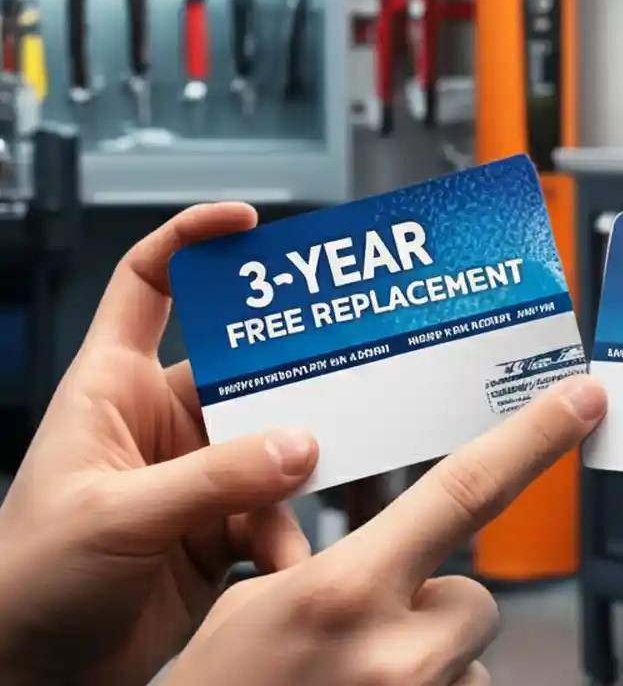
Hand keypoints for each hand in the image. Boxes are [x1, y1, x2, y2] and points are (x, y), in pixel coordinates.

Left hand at [0, 204, 320, 684]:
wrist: (32, 674)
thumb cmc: (27, 581)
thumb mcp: (117, 517)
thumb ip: (213, 479)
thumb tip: (298, 447)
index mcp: (110, 389)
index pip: (146, 285)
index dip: (191, 241)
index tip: (248, 224)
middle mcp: (159, 424)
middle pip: (242, 374)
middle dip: (291, 384)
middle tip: (346, 383)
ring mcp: (194, 477)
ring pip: (272, 450)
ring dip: (295, 479)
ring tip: (311, 507)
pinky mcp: (218, 529)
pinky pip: (275, 514)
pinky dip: (291, 537)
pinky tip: (291, 564)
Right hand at [165, 373, 606, 684]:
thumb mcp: (256, 605)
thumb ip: (333, 565)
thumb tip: (394, 552)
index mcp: (345, 592)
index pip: (464, 491)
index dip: (533, 439)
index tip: (582, 402)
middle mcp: (398, 653)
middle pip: (473, 599)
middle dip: (436, 607)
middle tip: (368, 637)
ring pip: (467, 659)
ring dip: (429, 662)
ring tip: (356, 683)